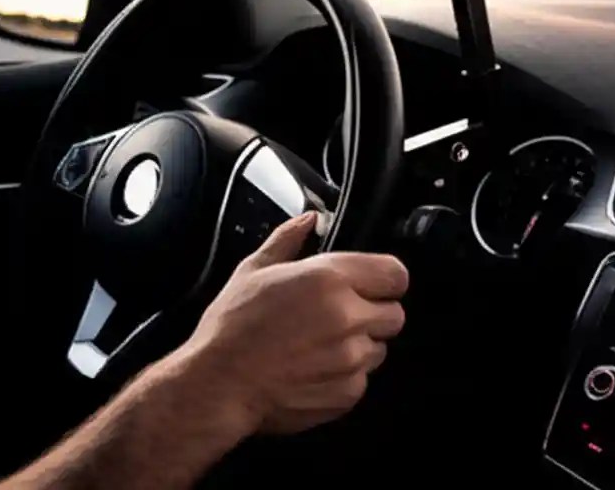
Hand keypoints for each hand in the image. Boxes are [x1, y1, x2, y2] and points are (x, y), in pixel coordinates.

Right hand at [179, 211, 408, 434]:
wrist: (219, 385)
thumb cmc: (231, 329)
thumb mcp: (253, 270)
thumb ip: (288, 239)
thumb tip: (308, 220)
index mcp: (329, 280)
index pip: (395, 274)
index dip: (384, 279)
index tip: (371, 284)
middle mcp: (348, 318)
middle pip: (394, 313)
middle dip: (372, 313)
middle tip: (338, 316)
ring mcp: (351, 359)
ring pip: (379, 348)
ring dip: (359, 345)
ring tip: (319, 344)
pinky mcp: (348, 393)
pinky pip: (363, 379)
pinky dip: (346, 375)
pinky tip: (313, 369)